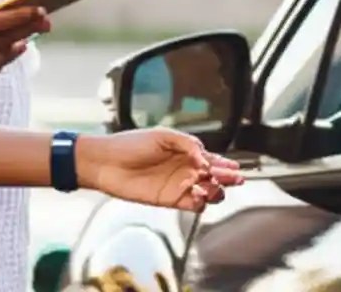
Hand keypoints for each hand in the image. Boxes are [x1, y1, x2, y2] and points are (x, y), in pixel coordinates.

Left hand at [76, 129, 242, 211]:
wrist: (106, 163)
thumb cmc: (129, 144)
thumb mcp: (161, 135)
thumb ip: (186, 143)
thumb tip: (204, 157)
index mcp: (184, 151)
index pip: (211, 158)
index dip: (224, 163)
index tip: (234, 166)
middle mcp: (184, 168)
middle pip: (215, 176)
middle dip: (227, 177)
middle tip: (234, 178)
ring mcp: (179, 185)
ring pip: (208, 192)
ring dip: (216, 190)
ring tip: (213, 186)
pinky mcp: (170, 200)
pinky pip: (193, 204)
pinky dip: (200, 202)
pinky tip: (198, 196)